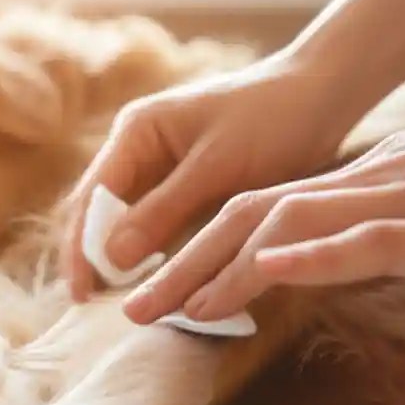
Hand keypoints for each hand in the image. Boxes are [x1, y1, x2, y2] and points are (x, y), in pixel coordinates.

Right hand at [61, 51, 367, 300]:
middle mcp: (140, 149)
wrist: (323, 95)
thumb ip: (163, 210)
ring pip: (130, 223)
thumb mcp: (216, 166)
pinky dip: (158, 255)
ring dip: (125, 261)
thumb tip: (111, 258)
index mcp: (136, 131)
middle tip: (96, 310)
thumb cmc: (272, 119)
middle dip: (95, 259)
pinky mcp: (190, 186)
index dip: (81, 248)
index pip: (91, 197)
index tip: (83, 295)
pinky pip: (162, 226)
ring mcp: (164, 168)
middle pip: (101, 212)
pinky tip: (161, 286)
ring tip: (124, 307)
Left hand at [122, 67, 404, 323]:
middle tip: (131, 306)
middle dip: (185, 262)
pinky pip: (373, 238)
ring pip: (296, 226)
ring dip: (224, 268)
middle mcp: (379, 181)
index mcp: (380, 177)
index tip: (167, 286)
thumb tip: (373, 244)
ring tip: (169, 306)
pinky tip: (267, 271)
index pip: (276, 208)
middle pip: (258, 215)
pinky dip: (314, 255)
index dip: (210, 248)